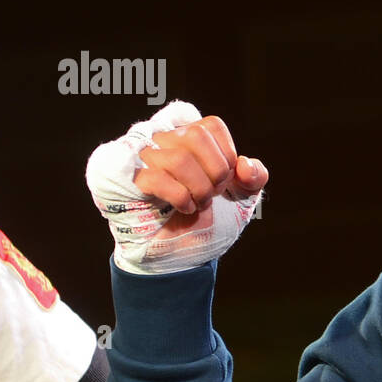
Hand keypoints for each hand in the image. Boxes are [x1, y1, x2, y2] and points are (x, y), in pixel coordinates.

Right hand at [86, 101, 268, 274]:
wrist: (183, 255)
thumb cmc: (209, 221)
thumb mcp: (242, 198)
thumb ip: (254, 177)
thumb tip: (245, 166)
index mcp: (190, 136)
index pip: (212, 126)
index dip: (226, 156)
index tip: (225, 181)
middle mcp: (163, 139)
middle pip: (195, 136)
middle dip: (215, 172)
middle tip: (212, 194)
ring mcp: (142, 158)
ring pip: (178, 158)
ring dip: (199, 189)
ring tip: (199, 204)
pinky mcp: (127, 180)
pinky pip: (156, 178)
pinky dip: (180, 197)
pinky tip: (184, 208)